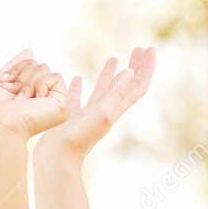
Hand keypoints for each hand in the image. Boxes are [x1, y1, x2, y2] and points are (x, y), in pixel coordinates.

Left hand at [0, 50, 68, 145]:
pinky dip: (42, 84)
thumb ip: (15, 66)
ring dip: (29, 82)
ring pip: (44, 67)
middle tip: (17, 98)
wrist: (0, 124)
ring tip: (24, 101)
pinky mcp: (62, 104)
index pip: (27, 64)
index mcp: (28, 91)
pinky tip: (36, 99)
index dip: (15, 71)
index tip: (8, 89)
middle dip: (23, 76)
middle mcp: (41, 96)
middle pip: (36, 63)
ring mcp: (52, 100)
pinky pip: (56, 76)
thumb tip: (30, 51)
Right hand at [35, 47, 154, 163]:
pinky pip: (79, 98)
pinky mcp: (73, 117)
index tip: (150, 49)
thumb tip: (130, 71)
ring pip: (103, 90)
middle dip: (134, 67)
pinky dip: (80, 87)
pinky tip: (76, 78)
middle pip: (125, 86)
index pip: (137, 85)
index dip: (146, 68)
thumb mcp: (101, 113)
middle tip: (139, 49)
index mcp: (115, 109)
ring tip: (114, 58)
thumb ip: (116, 93)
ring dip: (111, 74)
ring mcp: (89, 115)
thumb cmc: (79, 138)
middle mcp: (105, 111)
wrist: (57, 159)